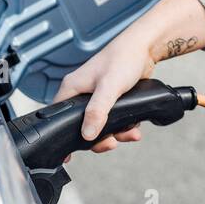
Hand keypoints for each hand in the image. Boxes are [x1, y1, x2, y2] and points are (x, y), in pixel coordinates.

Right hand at [53, 28, 154, 156]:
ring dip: (115, 133)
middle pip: (81, 127)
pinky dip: (123, 126)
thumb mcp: (109, 87)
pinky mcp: (111, 99)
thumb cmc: (123, 58)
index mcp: (72, 88)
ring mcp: (96, 97)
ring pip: (99, 126)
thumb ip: (97, 111)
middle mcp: (81, 93)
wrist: (145, 48)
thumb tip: (87, 135)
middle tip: (111, 143)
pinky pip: (112, 120)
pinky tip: (134, 128)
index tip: (70, 155)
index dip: (63, 136)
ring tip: (130, 134)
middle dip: (99, 138)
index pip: (59, 117)